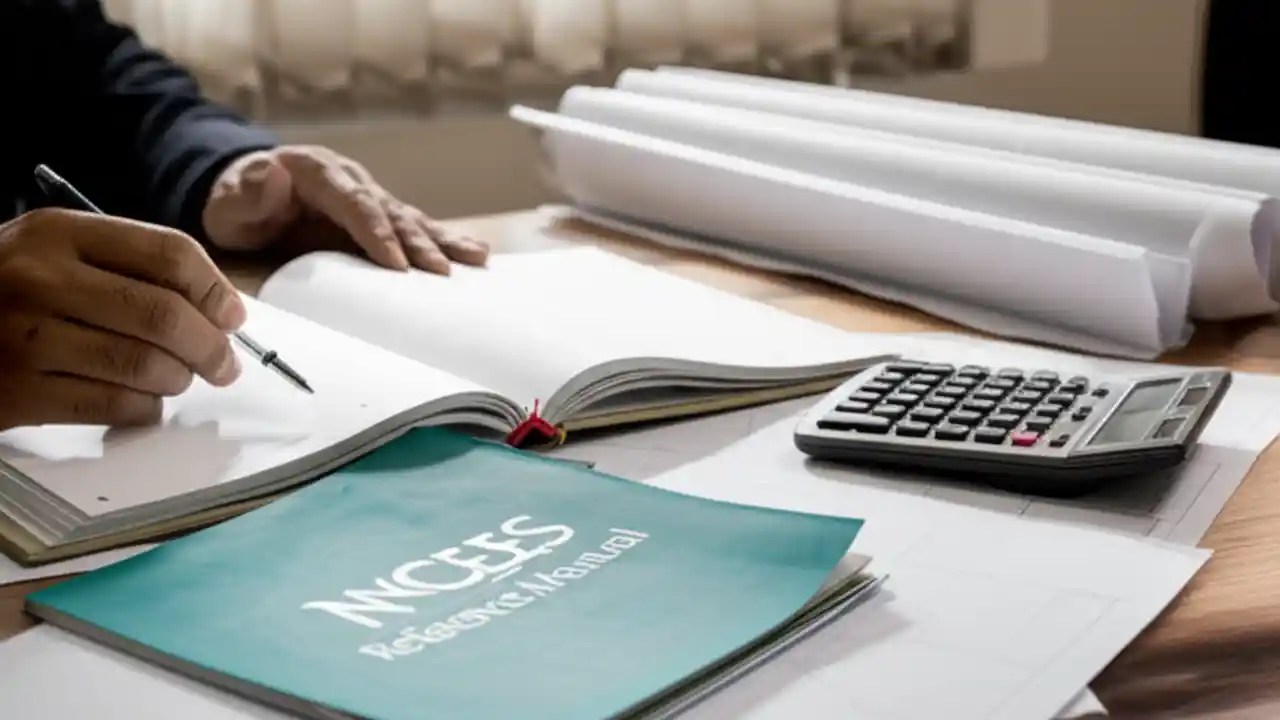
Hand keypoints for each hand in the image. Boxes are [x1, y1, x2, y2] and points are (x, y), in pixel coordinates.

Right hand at [0, 210, 244, 430]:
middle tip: (224, 365)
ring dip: (178, 380)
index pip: (167, 252)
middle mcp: (40, 279)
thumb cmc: (6, 291)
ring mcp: (24, 338)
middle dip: (210, 346)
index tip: (232, 316)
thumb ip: (129, 268)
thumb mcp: (54, 253)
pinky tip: (142, 402)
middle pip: (164, 314)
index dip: (215, 288)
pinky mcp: (17, 394)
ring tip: (176, 380)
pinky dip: (145, 409)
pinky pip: (114, 406)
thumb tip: (221, 309)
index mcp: (58, 233)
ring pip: (145, 365)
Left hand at [202, 145, 489, 273]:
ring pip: (411, 219)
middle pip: (391, 212)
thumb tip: (273, 173)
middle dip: (418, 243)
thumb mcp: (229, 200)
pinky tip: (476, 254)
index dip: (377, 232)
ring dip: (442, 241)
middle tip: (440, 272)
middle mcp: (353, 181)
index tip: (395, 262)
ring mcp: (369, 197)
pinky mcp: (379, 217)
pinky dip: (443, 241)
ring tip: (476, 257)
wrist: (245, 195)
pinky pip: (414, 228)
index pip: (354, 203)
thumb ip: (250, 191)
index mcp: (320, 172)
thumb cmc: (237, 203)